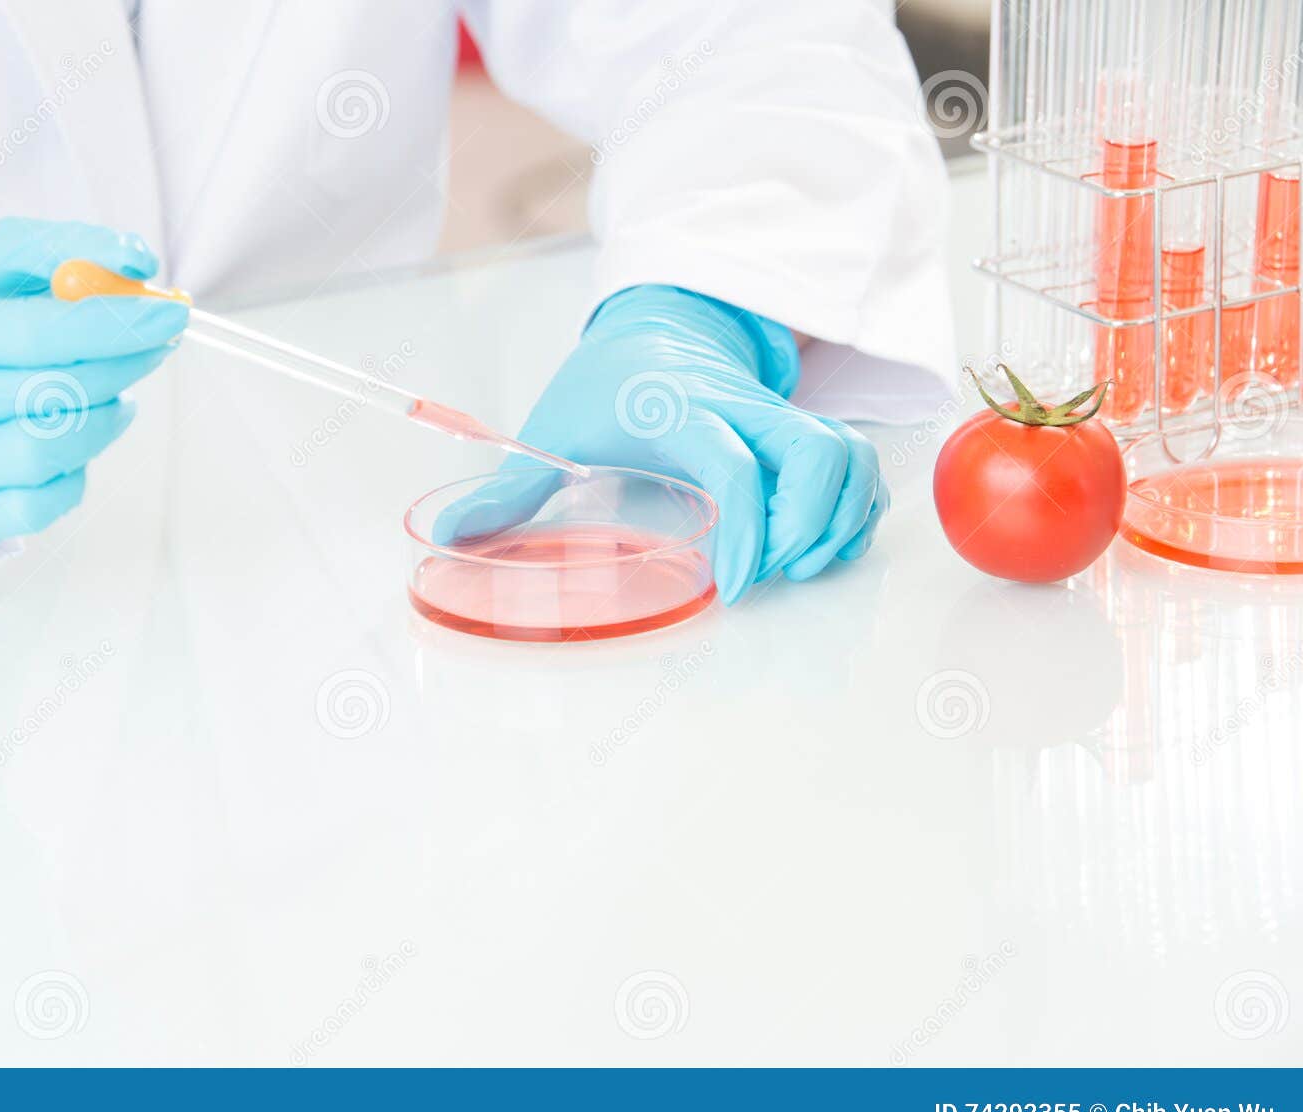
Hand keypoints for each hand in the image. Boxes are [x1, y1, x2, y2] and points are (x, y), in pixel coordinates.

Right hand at [0, 217, 187, 554]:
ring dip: (101, 426)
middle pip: (41, 396)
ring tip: (117, 398)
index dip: (110, 326)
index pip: (29, 333)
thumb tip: (134, 260)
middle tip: (155, 347)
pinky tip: (79, 446)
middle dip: (118, 368)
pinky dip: (71, 480)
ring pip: (38, 458)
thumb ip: (56, 251)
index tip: (169, 314)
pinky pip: (28, 511)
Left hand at [438, 285, 886, 602]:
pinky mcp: (802, 429)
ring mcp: (779, 415)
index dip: (749, 531)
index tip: (736, 586)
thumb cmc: (602, 388)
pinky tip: (818, 547)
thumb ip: (510, 490)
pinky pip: (855, 465)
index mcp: (682, 408)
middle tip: (773, 573)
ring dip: (839, 519)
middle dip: (810, 526)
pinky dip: (852, 510)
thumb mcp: (553, 433)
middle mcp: (743, 406)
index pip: (738, 465)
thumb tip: (451, 532)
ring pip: (849, 456)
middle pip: (821, 454)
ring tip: (798, 565)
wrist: (652, 330)